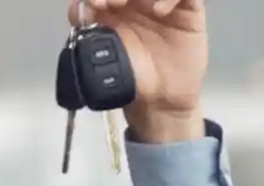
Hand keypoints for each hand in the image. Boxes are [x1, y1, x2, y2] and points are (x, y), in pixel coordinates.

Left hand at [69, 0, 207, 142]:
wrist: (158, 98)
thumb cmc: (131, 76)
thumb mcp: (102, 56)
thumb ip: (87, 31)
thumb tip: (75, 9)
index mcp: (114, 8)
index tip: (92, 4)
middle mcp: (137, 2)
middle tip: (106, 2)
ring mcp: (162, 3)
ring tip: (123, 3)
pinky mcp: (188, 11)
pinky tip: (159, 10)